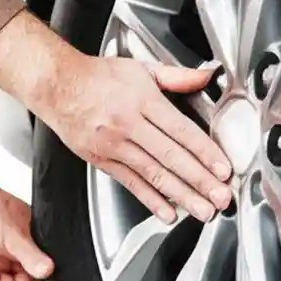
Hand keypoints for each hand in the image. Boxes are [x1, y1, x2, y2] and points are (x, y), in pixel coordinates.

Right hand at [37, 54, 233, 223]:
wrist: (57, 86)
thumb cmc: (98, 77)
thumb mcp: (141, 68)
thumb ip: (177, 76)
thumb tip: (206, 76)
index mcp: (143, 101)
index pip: (181, 131)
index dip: (205, 153)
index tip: (223, 170)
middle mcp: (128, 125)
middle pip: (171, 157)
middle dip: (200, 181)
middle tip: (221, 198)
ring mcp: (114, 145)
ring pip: (153, 174)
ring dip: (181, 196)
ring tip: (203, 210)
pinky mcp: (102, 160)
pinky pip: (131, 183)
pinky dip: (151, 200)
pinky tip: (168, 212)